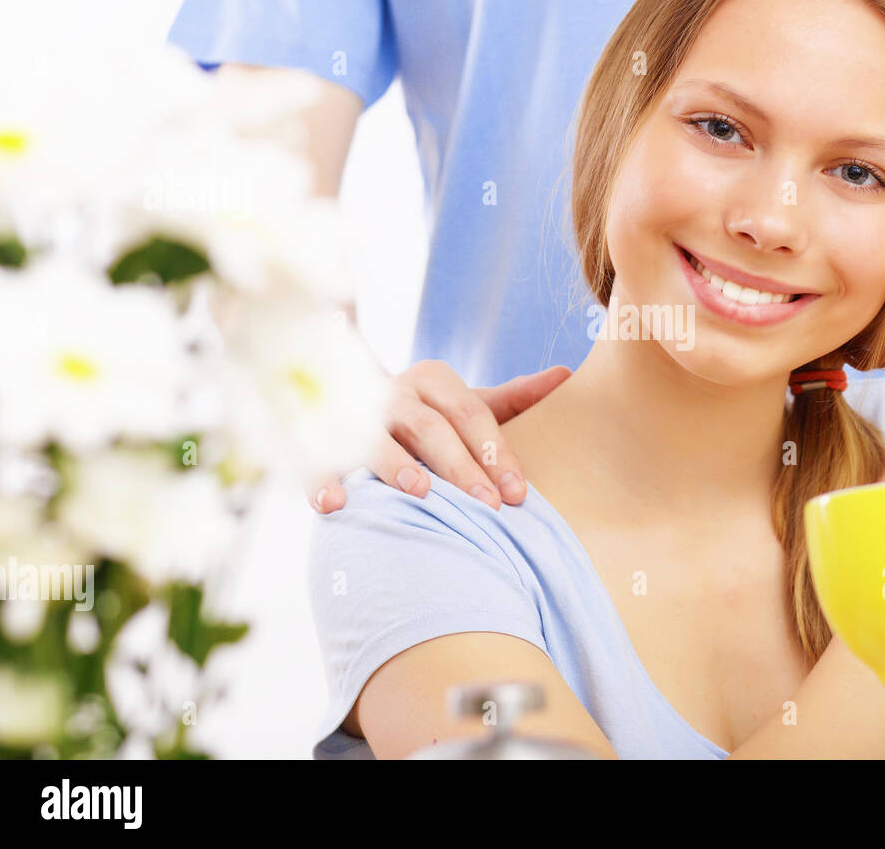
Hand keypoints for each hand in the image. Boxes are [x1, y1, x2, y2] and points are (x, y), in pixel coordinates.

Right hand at [308, 362, 572, 512]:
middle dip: (461, 468)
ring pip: (375, 438)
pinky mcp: (318, 442)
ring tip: (422, 494)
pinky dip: (323, 481)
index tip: (518, 492)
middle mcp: (393, 393)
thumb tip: (567, 375)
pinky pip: (317, 460)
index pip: (471, 414)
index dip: (496, 452)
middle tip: (488, 508)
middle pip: (431, 428)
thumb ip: (515, 397)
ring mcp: (352, 416)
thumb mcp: (467, 402)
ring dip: (397, 465)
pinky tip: (336, 505)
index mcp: (433, 379)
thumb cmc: (428, 415)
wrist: (349, 398)